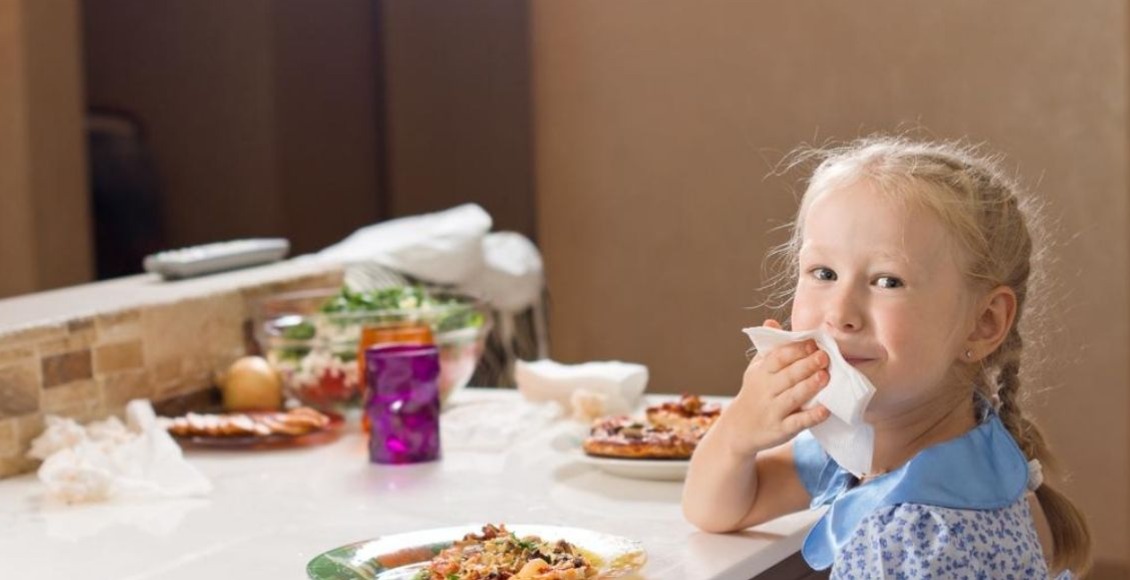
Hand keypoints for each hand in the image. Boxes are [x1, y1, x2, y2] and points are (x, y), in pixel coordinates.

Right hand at [720, 319, 830, 456]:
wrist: (738, 430)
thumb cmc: (754, 394)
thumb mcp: (755, 370)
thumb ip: (768, 349)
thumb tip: (771, 321)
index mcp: (761, 373)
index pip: (777, 358)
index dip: (795, 350)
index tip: (812, 343)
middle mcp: (766, 391)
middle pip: (787, 376)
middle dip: (806, 365)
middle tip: (824, 356)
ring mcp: (773, 411)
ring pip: (792, 397)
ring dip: (809, 387)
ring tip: (825, 376)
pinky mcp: (781, 430)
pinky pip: (797, 422)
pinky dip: (811, 416)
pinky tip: (825, 410)